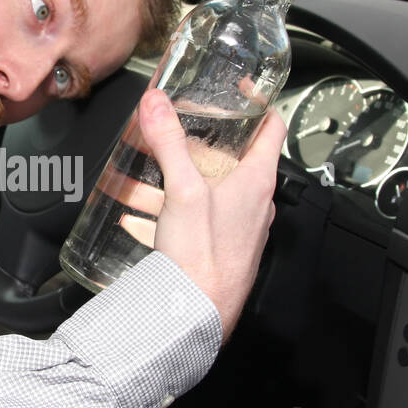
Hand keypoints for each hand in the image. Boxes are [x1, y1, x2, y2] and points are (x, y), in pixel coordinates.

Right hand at [108, 88, 284, 342]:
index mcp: (258, 181)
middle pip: (231, 159)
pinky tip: (136, 217)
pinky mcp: (216, 249)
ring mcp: (236, 228)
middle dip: (197, 144)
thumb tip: (157, 103)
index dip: (259, 103)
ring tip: (141, 175)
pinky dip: (165, 212)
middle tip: (174, 131)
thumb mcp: (184, 190)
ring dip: (175, 180)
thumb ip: (169, 143)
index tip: (241, 89)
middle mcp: (254, 204)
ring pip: (206, 191)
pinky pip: (191, 221)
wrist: (197, 317)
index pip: (272, 129)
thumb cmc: (205, 259)